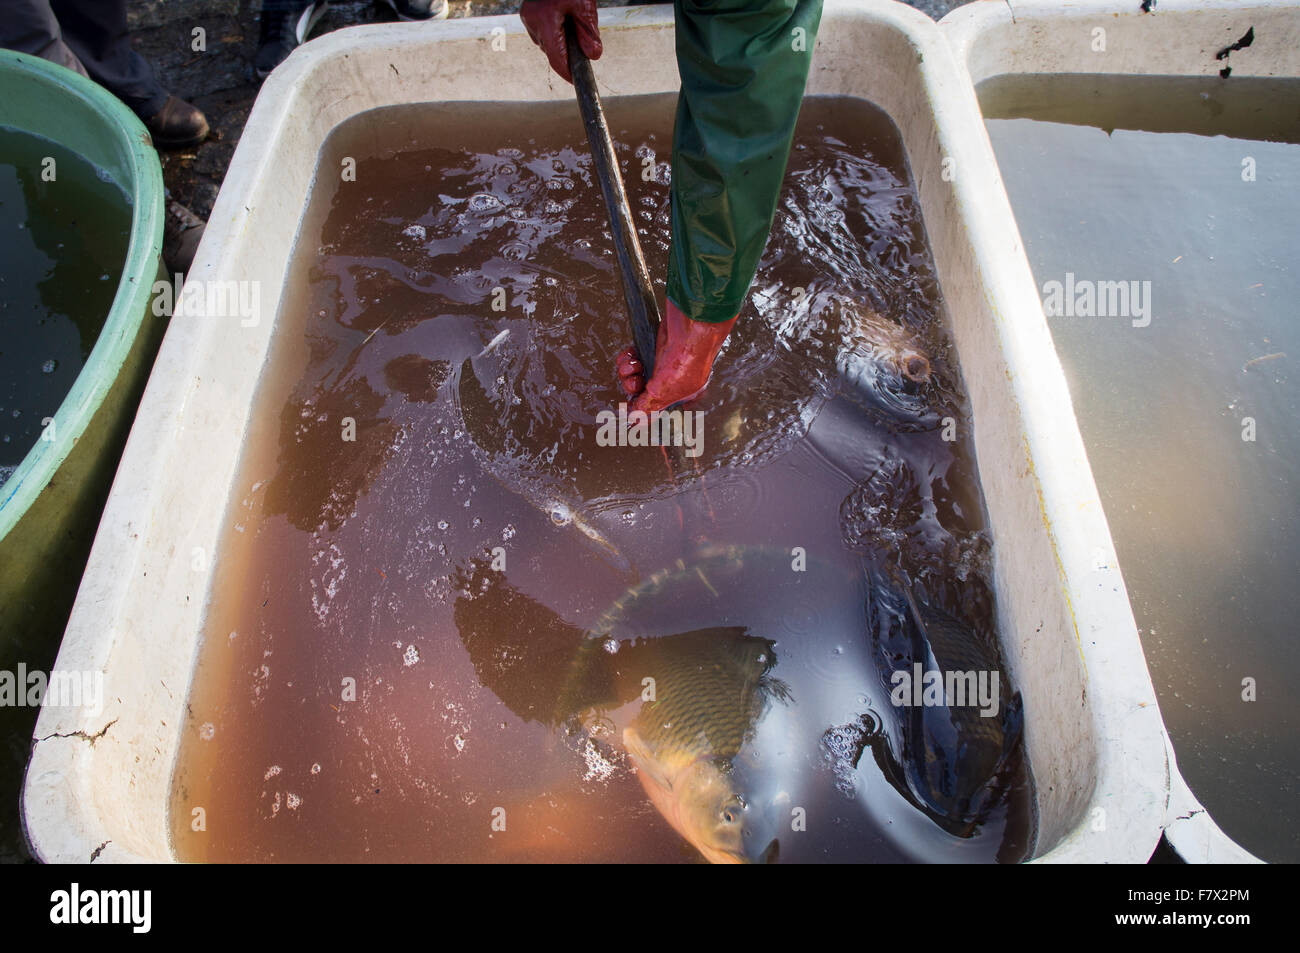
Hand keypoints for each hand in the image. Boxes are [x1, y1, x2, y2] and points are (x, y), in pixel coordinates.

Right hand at [519, 0, 601, 83]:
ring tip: (573, 21)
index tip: (576, 80)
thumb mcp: (585, 7)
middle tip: (584, 40)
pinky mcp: (527, 15)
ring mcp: (527, 18)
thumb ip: (589, 33)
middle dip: (568, 51)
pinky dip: (555, 32)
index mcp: (544, 21)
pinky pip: (543, 33)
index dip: (567, 73)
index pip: (556, 59)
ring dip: (561, 41)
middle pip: (551, 51)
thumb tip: (593, 56)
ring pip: (547, 43)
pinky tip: (563, 19)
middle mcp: (531, 21)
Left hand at [617, 301, 738, 411]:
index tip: (630, 406)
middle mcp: (673, 380)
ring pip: (635, 374)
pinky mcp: (653, 346)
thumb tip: (635, 417)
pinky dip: (628, 358)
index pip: (657, 409)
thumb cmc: (685, 361)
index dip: (642, 409)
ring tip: (633, 366)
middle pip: (642, 391)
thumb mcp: (663, 391)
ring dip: (627, 372)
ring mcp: (663, 363)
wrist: (691, 325)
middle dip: (633, 387)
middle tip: (636, 382)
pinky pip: (633, 358)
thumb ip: (647, 406)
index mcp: (681, 395)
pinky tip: (631, 354)